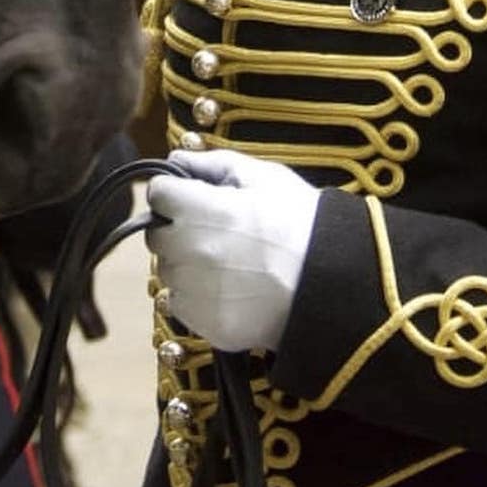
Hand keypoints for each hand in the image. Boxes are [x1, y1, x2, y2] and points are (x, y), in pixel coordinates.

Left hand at [145, 149, 320, 352]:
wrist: (329, 282)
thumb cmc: (298, 221)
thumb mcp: (263, 177)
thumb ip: (213, 164)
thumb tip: (175, 161)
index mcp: (201, 211)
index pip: (157, 193)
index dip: (175, 191)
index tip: (194, 197)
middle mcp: (189, 253)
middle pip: (157, 236)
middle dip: (177, 229)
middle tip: (214, 230)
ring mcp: (196, 293)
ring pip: (169, 272)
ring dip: (186, 263)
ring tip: (228, 261)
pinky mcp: (205, 325)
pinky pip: (184, 305)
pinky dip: (198, 296)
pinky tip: (231, 287)